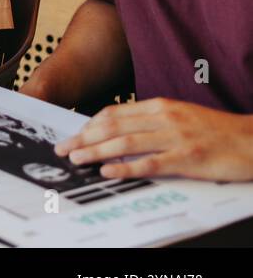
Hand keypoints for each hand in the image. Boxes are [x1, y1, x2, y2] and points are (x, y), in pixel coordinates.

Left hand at [54, 98, 252, 181]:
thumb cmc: (216, 131)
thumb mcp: (181, 116)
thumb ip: (152, 120)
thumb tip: (120, 129)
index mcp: (160, 106)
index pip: (114, 113)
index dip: (89, 125)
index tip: (72, 135)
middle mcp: (164, 118)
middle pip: (113, 127)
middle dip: (83, 138)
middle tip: (62, 149)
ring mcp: (175, 138)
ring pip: (126, 143)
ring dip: (96, 151)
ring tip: (76, 159)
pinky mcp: (188, 158)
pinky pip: (151, 163)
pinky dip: (126, 167)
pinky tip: (108, 171)